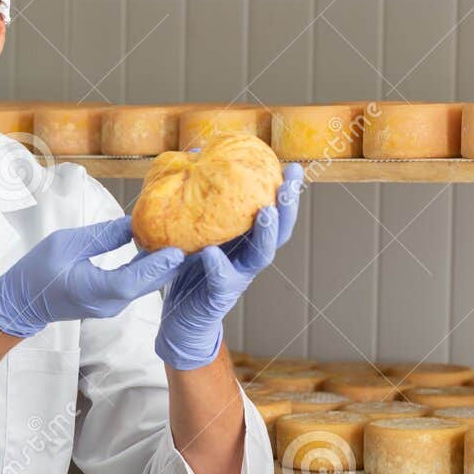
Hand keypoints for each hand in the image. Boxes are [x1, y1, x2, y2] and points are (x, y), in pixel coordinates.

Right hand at [0, 218, 183, 338]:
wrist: (23, 302)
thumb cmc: (37, 271)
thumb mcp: (66, 244)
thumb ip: (101, 235)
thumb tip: (133, 223)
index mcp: (93, 290)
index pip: (132, 280)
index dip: (156, 265)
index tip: (177, 248)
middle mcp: (108, 303)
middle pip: (147, 283)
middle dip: (171, 263)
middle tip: (194, 238)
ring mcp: (111, 305)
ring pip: (145, 285)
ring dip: (164, 265)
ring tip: (184, 240)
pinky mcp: (112, 301)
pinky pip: (137, 284)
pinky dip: (150, 268)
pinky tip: (162, 249)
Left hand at [156, 165, 303, 369]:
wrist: (180, 319)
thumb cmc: (187, 269)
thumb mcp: (194, 231)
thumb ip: (198, 201)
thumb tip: (194, 154)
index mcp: (246, 240)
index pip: (273, 213)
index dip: (286, 192)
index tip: (292, 166)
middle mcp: (248, 257)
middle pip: (277, 231)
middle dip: (287, 206)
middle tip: (289, 182)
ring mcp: (237, 277)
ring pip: (261, 256)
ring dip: (265, 233)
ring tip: (265, 211)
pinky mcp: (219, 296)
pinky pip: (222, 280)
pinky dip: (219, 266)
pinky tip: (213, 253)